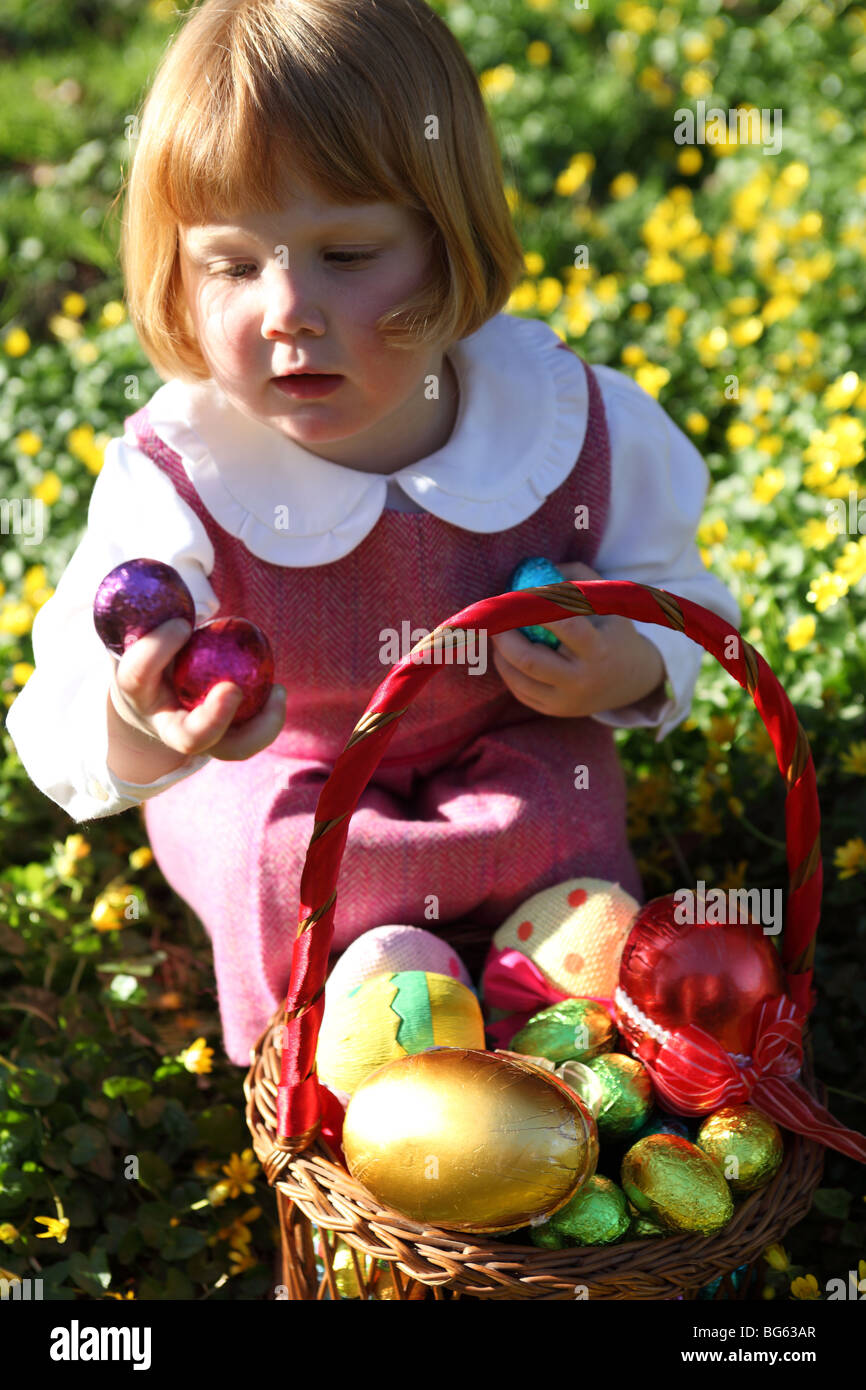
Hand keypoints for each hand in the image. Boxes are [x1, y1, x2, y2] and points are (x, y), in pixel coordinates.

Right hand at [109, 617, 286, 762]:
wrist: (150, 700)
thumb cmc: (149, 651)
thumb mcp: (138, 631)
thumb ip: (150, 610)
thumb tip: (166, 571)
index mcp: (137, 693)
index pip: (139, 675)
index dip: (157, 649)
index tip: (182, 623)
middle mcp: (165, 724)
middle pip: (189, 738)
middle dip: (213, 718)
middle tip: (233, 689)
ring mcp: (198, 738)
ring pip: (229, 750)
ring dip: (259, 728)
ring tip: (279, 692)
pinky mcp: (223, 741)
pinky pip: (249, 739)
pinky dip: (268, 718)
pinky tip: (278, 690)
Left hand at [491, 562, 665, 717]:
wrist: (632, 681)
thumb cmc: (615, 633)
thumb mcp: (608, 603)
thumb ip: (578, 576)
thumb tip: (539, 567)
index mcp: (598, 650)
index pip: (564, 626)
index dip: (538, 606)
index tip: (521, 593)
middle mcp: (581, 680)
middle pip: (529, 660)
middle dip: (505, 636)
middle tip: (496, 618)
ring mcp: (566, 701)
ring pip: (518, 678)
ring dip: (500, 653)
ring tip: (499, 633)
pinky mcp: (553, 711)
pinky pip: (519, 691)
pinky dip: (507, 670)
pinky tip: (506, 654)